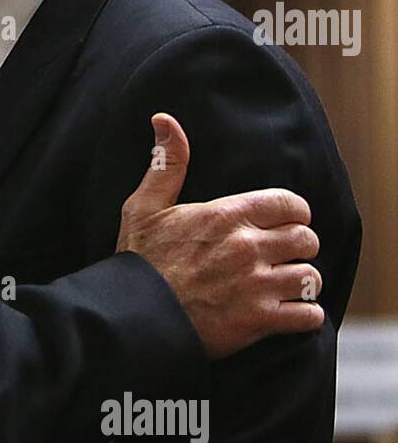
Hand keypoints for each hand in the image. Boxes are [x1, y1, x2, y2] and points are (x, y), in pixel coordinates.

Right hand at [117, 113, 323, 359]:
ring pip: (310, 277)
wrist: (132, 317)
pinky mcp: (259, 321)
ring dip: (301, 283)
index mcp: (227, 215)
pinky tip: (287, 314)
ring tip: (285, 287)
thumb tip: (164, 120)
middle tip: (282, 257)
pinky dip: (303, 316)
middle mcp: (248, 247)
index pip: (291, 204)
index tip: (284, 224)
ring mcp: (256, 285)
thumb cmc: (137, 262)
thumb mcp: (145, 207)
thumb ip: (166, 164)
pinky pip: (308, 315)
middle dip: (298, 248)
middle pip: (307, 239)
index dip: (293, 214)